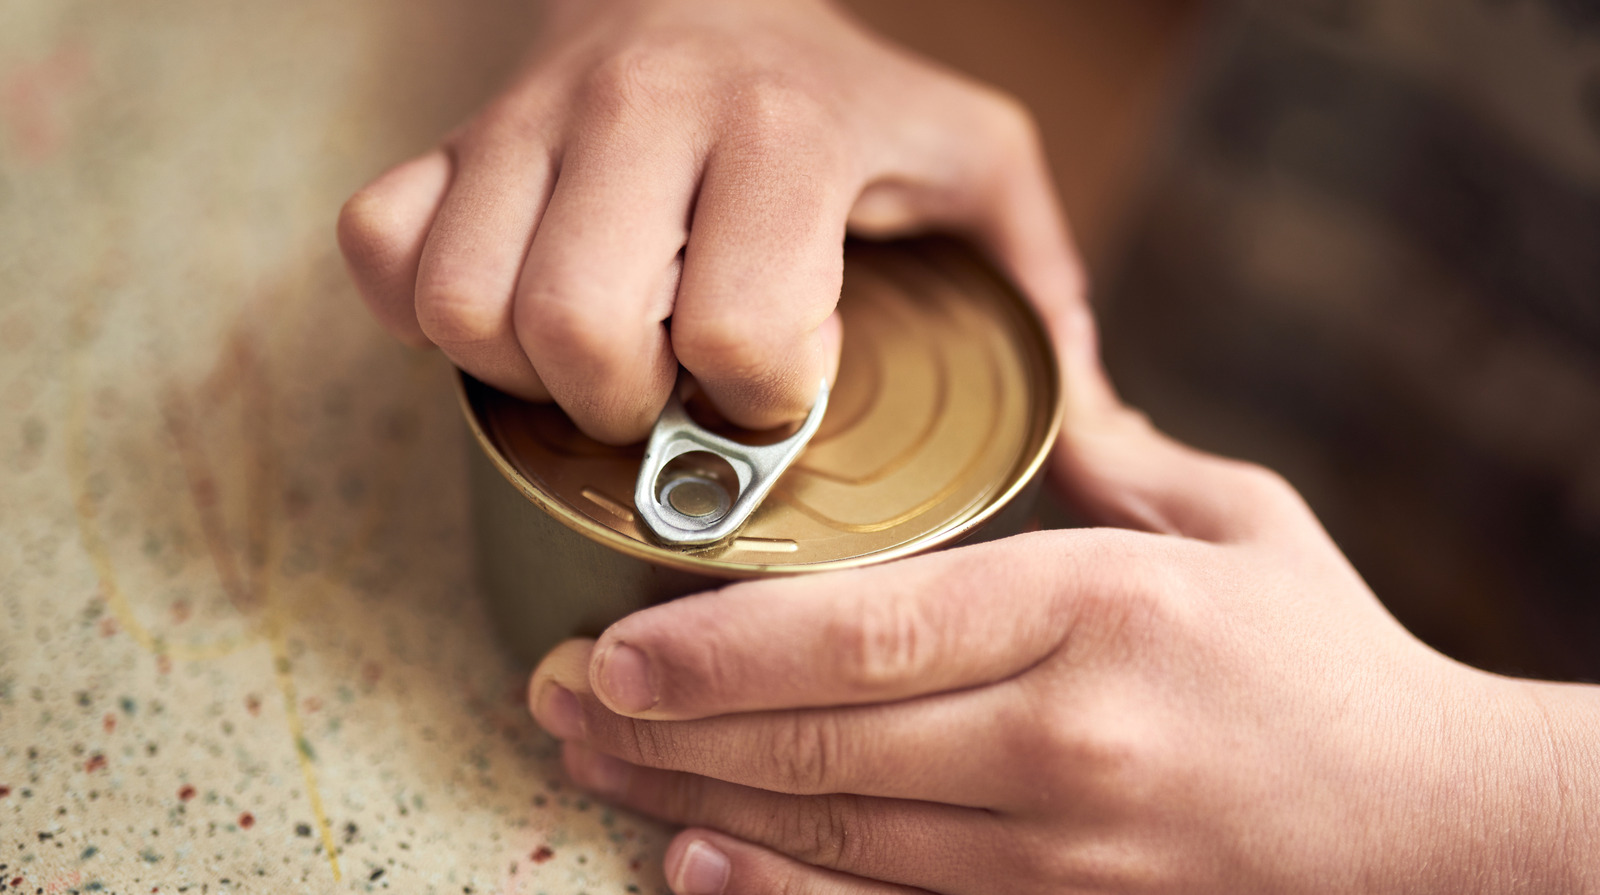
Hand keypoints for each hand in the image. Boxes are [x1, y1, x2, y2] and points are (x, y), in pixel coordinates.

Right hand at [337, 0, 1083, 442]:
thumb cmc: (850, 103)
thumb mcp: (974, 163)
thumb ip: (1038, 286)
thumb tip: (1103, 436)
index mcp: (786, 125)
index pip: (738, 326)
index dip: (761, 398)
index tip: (782, 383)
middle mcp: (642, 107)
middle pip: (580, 332)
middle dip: (631, 409)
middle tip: (673, 388)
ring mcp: (530, 119)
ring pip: (464, 305)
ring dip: (527, 373)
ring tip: (596, 356)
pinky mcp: (451, 138)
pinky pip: (381, 252)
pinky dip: (426, 312)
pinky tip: (509, 308)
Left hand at [527, 363, 1599, 892]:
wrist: (1434, 830)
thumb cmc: (1328, 659)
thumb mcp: (1240, 523)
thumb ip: (1119, 462)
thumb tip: (1042, 396)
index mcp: (1100, 608)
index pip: (872, 628)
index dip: (723, 647)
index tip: (610, 644)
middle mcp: (1068, 738)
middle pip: (823, 741)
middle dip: (666, 727)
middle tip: (552, 701)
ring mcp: (1064, 854)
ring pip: (837, 834)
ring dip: (692, 803)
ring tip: (589, 768)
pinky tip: (694, 870)